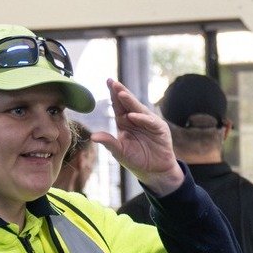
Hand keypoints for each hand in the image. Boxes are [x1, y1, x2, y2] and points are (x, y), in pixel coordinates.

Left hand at [93, 79, 182, 194]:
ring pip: (139, 109)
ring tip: (121, 94)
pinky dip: (142, 118)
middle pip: (128, 102)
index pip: (118, 105)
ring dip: (130, 101)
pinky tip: (133, 116)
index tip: (108, 81)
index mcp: (124, 121)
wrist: (154, 171)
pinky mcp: (159, 129)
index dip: (113, 93)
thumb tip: (93, 137)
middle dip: (121, 92)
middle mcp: (136, 119)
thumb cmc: (136, 160)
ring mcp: (149, 122)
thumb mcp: (119, 151)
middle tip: (113, 82)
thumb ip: (109, 142)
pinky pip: (150, 121)